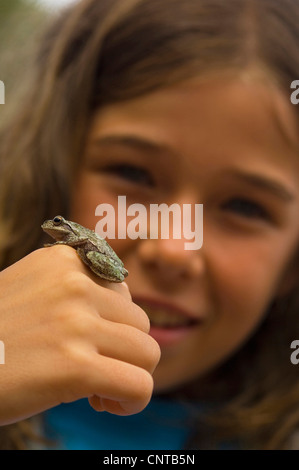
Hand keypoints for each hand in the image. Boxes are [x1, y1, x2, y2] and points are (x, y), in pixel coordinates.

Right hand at [0, 245, 159, 424]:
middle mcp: (72, 284)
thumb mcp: (31, 290)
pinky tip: (101, 403)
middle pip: (139, 322)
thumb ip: (75, 286)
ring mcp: (75, 322)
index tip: (89, 342)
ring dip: (129, 375)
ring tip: (96, 387)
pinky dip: (132, 401)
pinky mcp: (76, 366)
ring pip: (147, 352)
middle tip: (91, 369)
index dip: (111, 323)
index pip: (122, 291)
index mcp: (62, 260)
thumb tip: (123, 300)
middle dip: (121, 350)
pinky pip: (139, 384)